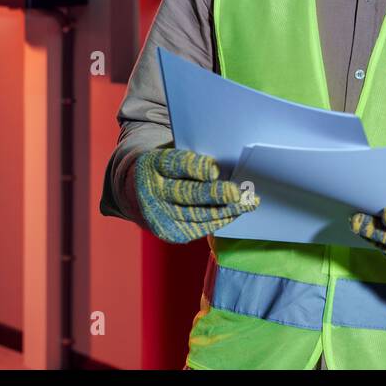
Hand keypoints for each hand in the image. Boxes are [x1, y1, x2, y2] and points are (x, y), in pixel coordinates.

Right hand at [132, 147, 258, 243]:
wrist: (136, 191)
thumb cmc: (167, 165)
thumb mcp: (172, 151)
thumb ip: (193, 153)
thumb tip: (229, 156)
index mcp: (152, 164)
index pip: (174, 164)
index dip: (194, 167)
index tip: (214, 170)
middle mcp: (152, 192)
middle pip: (187, 193)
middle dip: (214, 194)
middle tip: (237, 193)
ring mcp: (159, 215)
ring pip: (197, 214)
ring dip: (227, 209)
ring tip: (249, 202)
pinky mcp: (169, 233)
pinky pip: (199, 228)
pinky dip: (220, 219)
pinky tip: (236, 212)